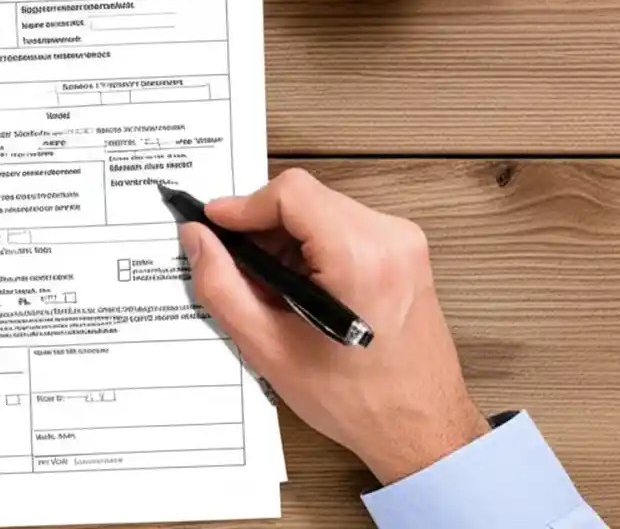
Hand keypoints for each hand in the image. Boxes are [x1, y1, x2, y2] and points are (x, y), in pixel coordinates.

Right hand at [178, 168, 487, 484]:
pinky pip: (345, 226)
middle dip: (262, 228)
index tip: (214, 225)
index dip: (242, 206)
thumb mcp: (268, 349)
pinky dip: (313, 247)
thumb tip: (198, 241)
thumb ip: (222, 286)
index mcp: (360, 258)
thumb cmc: (358, 400)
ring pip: (323, 209)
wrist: (421, 428)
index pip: (289, 193)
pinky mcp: (407, 252)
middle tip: (239, 269)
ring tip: (272, 290)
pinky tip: (302, 289)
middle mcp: (390, 240)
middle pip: (305, 198)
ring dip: (287, 240)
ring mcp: (404, 243)